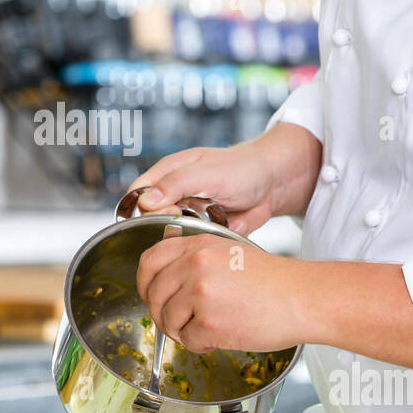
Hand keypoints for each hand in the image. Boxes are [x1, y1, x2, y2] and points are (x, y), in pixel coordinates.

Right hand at [128, 125, 320, 235]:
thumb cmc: (242, 168)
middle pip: (150, 218)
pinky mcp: (201, 230)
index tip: (167, 213)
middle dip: (165, 225)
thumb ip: (175, 184)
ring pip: (169, 234)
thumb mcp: (207, 173)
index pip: (137, 194)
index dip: (144, 207)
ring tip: (205, 226)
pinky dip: (198, 244)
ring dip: (183, 236)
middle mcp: (172, 194)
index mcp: (167, 173)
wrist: (274, 183)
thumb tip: (145, 201)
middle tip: (189, 220)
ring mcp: (186, 213)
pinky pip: (190, 243)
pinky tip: (211, 237)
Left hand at [136, 232, 306, 353]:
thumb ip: (195, 259)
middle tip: (178, 322)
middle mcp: (195, 265)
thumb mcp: (229, 254)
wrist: (303, 299)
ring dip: (182, 331)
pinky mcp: (208, 322)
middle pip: (153, 294)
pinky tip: (220, 337)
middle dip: (161, 313)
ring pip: (167, 320)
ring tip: (206, 330)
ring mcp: (199, 293)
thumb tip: (165, 278)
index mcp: (198, 245)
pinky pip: (187, 340)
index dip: (144, 282)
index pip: (149, 261)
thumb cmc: (274, 282)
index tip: (150, 293)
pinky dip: (200, 345)